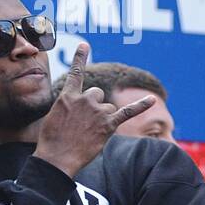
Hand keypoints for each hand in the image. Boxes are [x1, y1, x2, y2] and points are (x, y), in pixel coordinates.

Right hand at [35, 42, 154, 178]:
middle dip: (93, 106)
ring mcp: (98, 111)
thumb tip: (80, 109)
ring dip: (102, 118)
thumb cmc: (51, 141)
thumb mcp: (53, 117)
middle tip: (82, 124)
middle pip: (96, 94)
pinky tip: (152, 100)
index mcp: (68, 96)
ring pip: (108, 107)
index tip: (84, 46)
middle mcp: (85, 99)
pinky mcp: (108, 124)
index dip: (79, 59)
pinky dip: (141, 105)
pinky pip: (127, 112)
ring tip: (89, 133)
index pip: (75, 73)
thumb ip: (68, 107)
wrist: (57, 158)